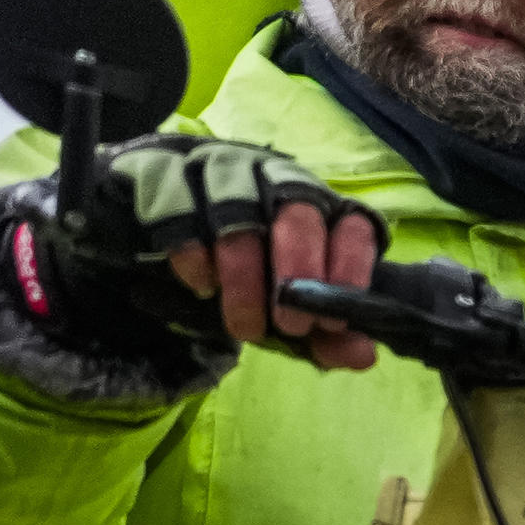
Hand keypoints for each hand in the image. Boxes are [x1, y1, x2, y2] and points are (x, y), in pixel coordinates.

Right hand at [88, 136, 385, 370]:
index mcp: (320, 207)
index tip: (336, 320)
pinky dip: (192, 251)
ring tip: (244, 327)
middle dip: (298, 272)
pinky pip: (177, 202)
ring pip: (238, 207)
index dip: (350, 268)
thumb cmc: (242, 277)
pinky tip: (201, 285)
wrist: (159, 240)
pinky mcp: (164, 171)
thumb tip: (364, 356)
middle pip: (298, 210)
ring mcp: (220, 169)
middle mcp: (275, 177)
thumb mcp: (286, 314)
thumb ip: (326, 338)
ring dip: (244, 273)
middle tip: (290, 324)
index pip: (353, 222)